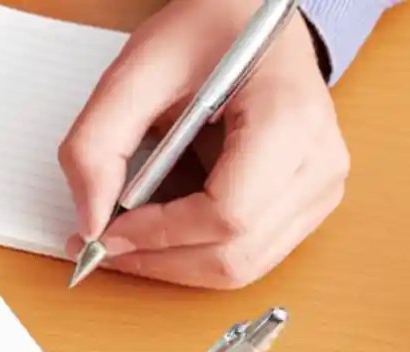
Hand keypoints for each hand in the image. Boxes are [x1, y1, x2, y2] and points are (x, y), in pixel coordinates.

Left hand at [59, 0, 349, 288]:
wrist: (254, 18)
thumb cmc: (210, 32)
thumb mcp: (137, 68)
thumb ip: (97, 143)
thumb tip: (90, 220)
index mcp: (289, 119)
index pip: (228, 214)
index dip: (159, 235)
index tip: (106, 231)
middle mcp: (319, 162)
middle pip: (235, 256)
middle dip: (158, 260)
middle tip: (101, 245)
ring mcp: (319, 189)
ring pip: (241, 268)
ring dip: (172, 263)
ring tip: (126, 234)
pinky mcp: (306, 204)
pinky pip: (248, 255)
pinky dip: (193, 253)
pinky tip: (160, 225)